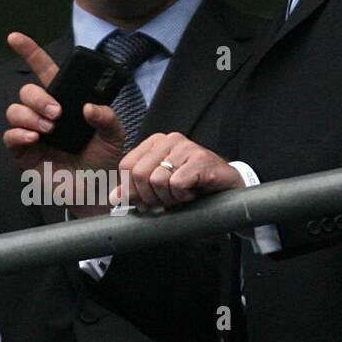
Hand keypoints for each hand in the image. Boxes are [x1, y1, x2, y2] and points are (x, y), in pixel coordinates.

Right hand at [3, 32, 124, 215]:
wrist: (97, 192)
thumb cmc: (104, 161)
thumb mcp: (114, 135)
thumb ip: (107, 117)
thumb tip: (88, 107)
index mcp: (65, 102)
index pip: (44, 72)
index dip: (29, 52)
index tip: (15, 37)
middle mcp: (45, 115)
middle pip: (27, 91)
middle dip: (38, 98)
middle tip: (57, 114)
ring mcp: (33, 133)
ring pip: (15, 111)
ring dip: (29, 115)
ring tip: (48, 129)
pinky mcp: (25, 154)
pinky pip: (10, 136)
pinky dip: (18, 133)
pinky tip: (34, 138)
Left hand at [115, 131, 245, 208]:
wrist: (227, 189)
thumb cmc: (193, 187)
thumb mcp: (159, 189)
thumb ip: (135, 191)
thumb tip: (114, 197)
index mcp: (155, 143)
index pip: (127, 166)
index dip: (132, 190)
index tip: (147, 202)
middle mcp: (169, 140)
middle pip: (139, 174)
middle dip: (151, 196)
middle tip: (168, 200)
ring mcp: (186, 147)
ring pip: (157, 180)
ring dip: (169, 198)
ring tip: (183, 195)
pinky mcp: (200, 158)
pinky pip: (176, 184)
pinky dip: (183, 196)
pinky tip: (193, 193)